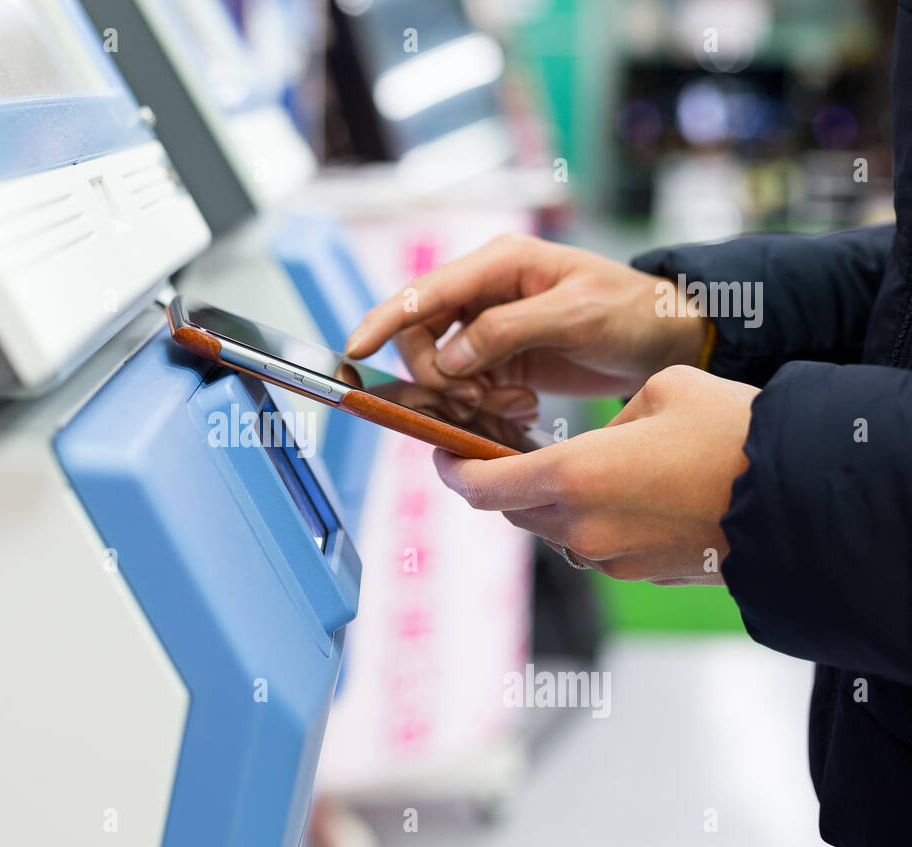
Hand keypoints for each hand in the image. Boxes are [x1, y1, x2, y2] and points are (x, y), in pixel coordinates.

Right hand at [345, 234, 709, 419]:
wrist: (668, 338)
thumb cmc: (631, 311)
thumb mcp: (575, 315)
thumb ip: (507, 331)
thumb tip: (451, 358)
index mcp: (500, 263)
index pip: (425, 292)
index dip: (384, 321)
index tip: (354, 350)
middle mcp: (486, 292)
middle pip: (423, 337)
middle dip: (440, 376)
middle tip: (474, 401)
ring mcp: (492, 328)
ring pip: (443, 368)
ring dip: (467, 396)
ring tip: (512, 405)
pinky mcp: (502, 359)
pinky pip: (469, 387)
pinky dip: (487, 405)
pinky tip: (523, 407)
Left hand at [432, 365, 756, 584]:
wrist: (804, 498)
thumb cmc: (736, 434)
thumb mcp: (662, 392)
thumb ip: (609, 419)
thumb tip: (602, 443)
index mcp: (575, 476)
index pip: (479, 485)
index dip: (449, 469)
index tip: (439, 451)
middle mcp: (582, 526)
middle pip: (510, 510)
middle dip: (498, 481)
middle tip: (498, 450)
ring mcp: (611, 557)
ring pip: (553, 529)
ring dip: (548, 501)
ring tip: (572, 465)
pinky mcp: (642, 573)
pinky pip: (594, 544)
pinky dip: (590, 519)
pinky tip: (621, 491)